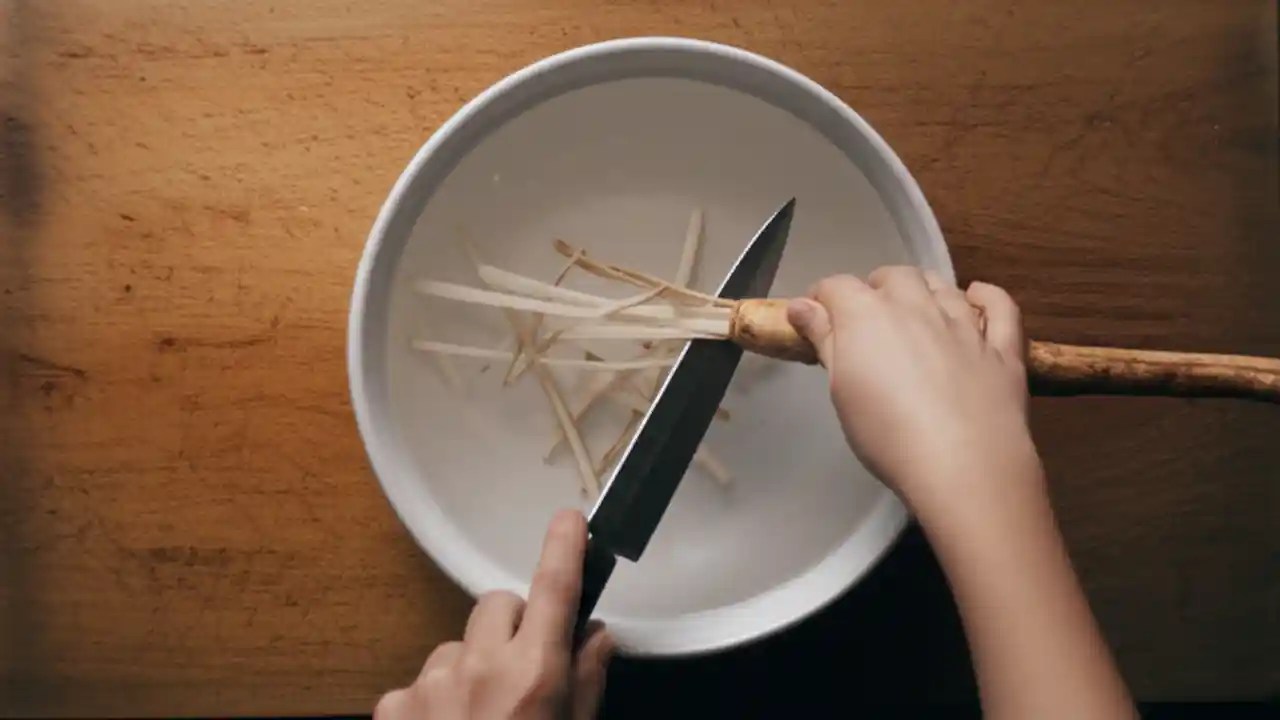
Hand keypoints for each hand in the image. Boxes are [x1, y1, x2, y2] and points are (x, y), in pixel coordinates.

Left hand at [375, 510, 613, 719]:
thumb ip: (586, 681)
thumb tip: (595, 634)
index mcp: (535, 675)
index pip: (556, 588)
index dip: (564, 546)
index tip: (570, 518)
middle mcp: (480, 667)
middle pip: (499, 604)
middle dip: (514, 624)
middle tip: (523, 668)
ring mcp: (431, 684)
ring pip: (458, 644)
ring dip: (471, 667)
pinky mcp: (393, 706)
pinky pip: (420, 681)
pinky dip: (434, 700)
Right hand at [787, 268, 1038, 514]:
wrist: (963, 465)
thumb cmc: (886, 435)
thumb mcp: (841, 390)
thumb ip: (824, 340)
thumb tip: (801, 305)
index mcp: (869, 315)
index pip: (837, 287)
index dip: (823, 299)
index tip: (817, 319)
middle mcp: (917, 306)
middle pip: (894, 277)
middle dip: (876, 289)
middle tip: (867, 322)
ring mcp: (965, 324)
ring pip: (942, 286)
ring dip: (923, 291)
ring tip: (914, 314)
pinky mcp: (1002, 347)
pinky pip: (999, 306)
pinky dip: (986, 296)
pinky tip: (976, 298)